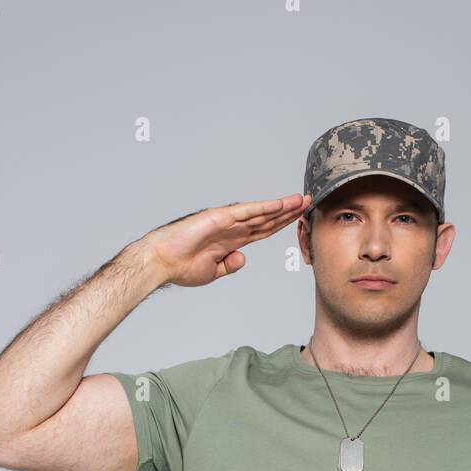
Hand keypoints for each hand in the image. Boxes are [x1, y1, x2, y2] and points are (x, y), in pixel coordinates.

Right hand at [143, 192, 311, 287]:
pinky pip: (247, 212)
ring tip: (301, 199)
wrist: (162, 262)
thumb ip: (230, 264)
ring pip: (261, 212)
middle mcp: (232, 228)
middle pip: (267, 219)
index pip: (263, 231)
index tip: (298, 219)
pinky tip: (280, 204)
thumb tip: (243, 258)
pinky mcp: (220, 218)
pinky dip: (264, 208)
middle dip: (288, 212)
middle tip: (308, 203)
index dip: (282, 225)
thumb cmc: (181, 266)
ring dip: (282, 206)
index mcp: (232, 241)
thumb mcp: (213, 271)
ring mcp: (227, 221)